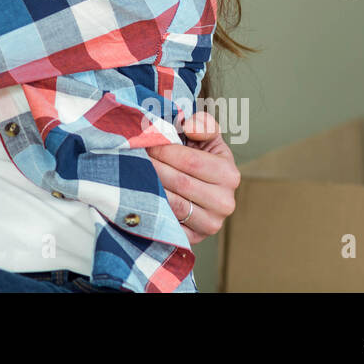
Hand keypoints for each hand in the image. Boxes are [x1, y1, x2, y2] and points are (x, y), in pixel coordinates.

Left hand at [146, 110, 240, 244]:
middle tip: (134, 155)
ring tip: (134, 171)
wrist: (201, 189)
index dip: (164, 150)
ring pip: (173, 203)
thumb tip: (190, 127)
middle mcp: (225, 202)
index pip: (191, 161)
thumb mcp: (207, 136)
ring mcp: (211, 224)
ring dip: (149, 186)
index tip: (146, 142)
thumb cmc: (201, 157)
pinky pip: (169, 223)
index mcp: (230, 175)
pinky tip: (139, 194)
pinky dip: (152, 208)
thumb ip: (202, 124)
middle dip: (154, 166)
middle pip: (179, 182)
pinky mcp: (194, 238)